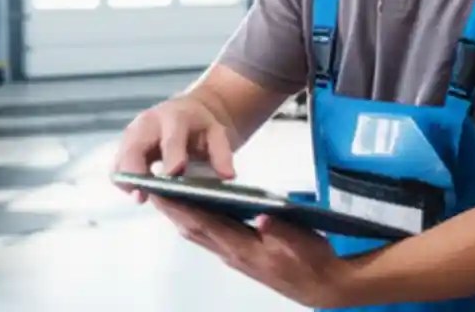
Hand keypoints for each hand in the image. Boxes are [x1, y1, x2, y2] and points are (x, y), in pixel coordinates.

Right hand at [113, 96, 236, 205]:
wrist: (187, 111)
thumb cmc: (201, 126)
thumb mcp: (217, 134)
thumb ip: (222, 154)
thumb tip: (227, 176)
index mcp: (176, 117)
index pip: (171, 139)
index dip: (171, 157)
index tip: (172, 177)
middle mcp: (149, 122)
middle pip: (134, 147)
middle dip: (136, 171)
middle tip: (142, 196)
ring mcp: (133, 133)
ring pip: (121, 156)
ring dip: (127, 179)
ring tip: (140, 198)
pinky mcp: (126, 145)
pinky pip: (118, 165)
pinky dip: (124, 180)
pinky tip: (138, 192)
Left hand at [160, 201, 357, 309]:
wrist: (322, 286)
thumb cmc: (313, 261)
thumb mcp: (302, 242)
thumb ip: (280, 230)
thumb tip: (262, 217)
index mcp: (245, 248)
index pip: (205, 224)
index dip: (181, 208)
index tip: (161, 192)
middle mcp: (233, 254)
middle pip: (194, 230)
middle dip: (171, 210)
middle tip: (152, 188)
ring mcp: (235, 257)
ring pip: (199, 235)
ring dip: (181, 216)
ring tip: (166, 195)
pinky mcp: (241, 256)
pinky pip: (210, 237)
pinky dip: (196, 221)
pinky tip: (195, 209)